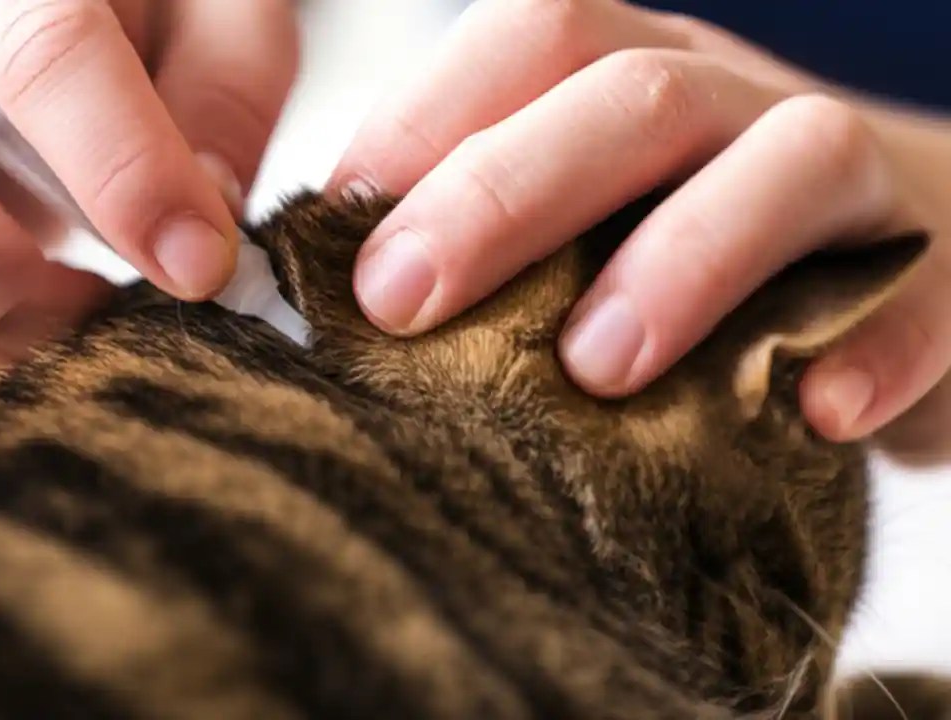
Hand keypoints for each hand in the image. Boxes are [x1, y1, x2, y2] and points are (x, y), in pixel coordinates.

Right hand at [0, 0, 297, 424]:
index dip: (127, 180)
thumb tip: (193, 244)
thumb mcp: (213, 14)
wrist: (18, 13)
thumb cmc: (128, 10)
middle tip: (128, 327)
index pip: (46, 64)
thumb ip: (223, 101)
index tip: (199, 268)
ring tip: (73, 341)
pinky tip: (8, 364)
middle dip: (48, 317)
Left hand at [329, 0, 950, 463]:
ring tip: (595, 369)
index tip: (336, 223)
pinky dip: (868, 347)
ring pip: (787, 162)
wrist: (916, 263)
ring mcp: (858, 179)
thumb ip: (504, 239)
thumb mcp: (600, 221)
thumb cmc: (710, 257)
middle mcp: (742, 103)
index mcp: (642, 80)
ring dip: (681, 261)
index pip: (532, 38)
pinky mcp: (944, 269)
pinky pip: (923, 294)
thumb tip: (349, 295)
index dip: (425, 118)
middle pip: (631, 94)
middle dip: (504, 191)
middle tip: (404, 299)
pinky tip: (810, 414)